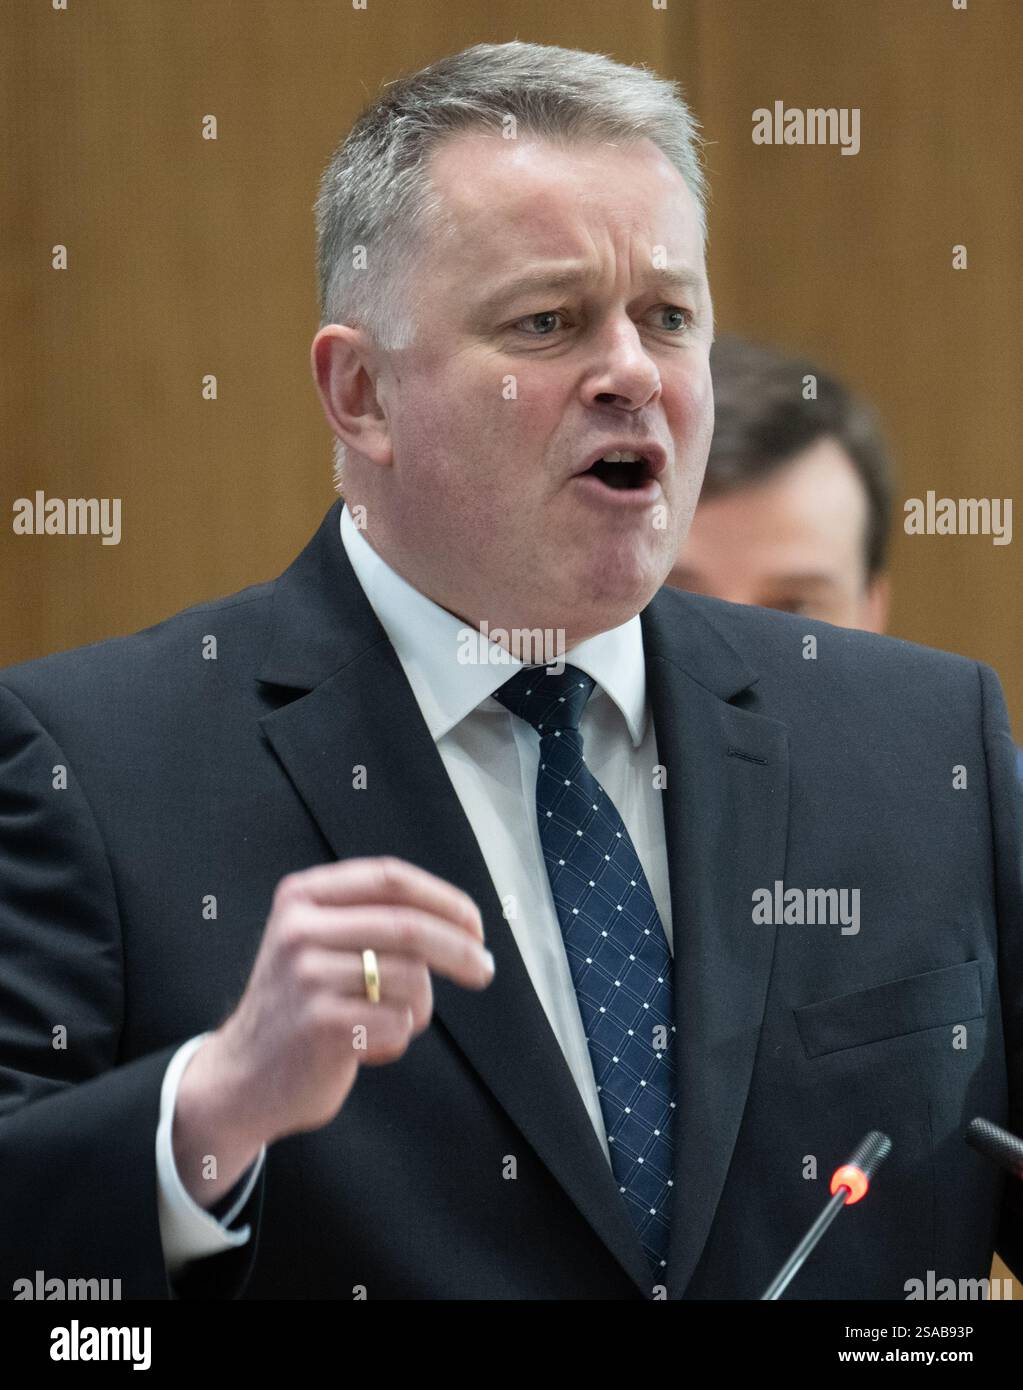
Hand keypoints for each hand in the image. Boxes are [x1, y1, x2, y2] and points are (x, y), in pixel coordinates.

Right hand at [173, 857, 493, 1201]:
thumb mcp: (316, 942)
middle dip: (461, 949)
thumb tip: (463, 922)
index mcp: (302, 897)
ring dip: (418, 1008)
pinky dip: (397, 1039)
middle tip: (486, 970)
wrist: (242, 1078)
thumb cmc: (301, 1006)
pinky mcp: (322, 1025)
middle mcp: (300, 930)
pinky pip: (399, 1023)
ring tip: (386, 1022)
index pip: (390, 878)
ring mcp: (308, 977)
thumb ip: (370, 918)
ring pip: (411, 979)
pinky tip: (363, 1048)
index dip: (443, 898)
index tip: (475, 924)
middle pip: (410, 926)